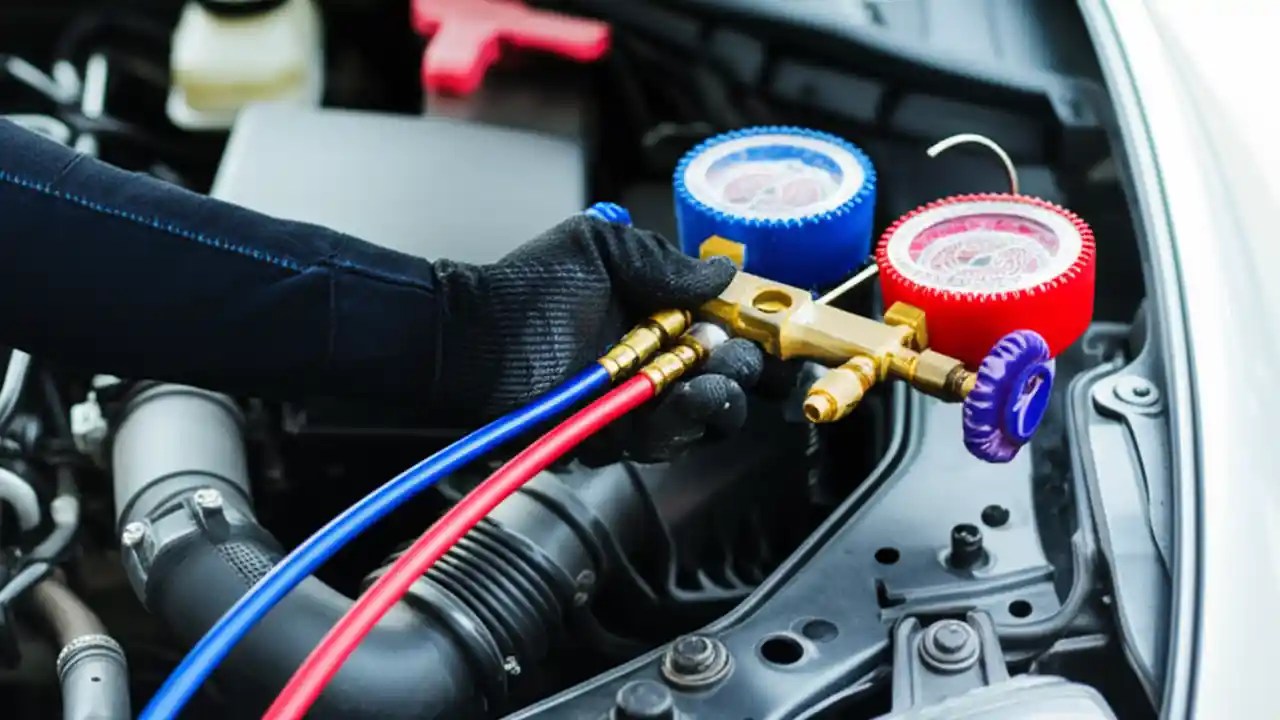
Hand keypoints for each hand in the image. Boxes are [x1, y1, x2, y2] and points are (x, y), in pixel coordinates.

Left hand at [430, 213, 735, 420]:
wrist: (472, 339)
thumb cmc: (524, 291)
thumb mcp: (599, 250)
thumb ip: (663, 262)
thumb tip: (723, 270)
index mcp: (655, 315)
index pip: (722, 329)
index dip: (751, 332)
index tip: (768, 328)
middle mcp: (652, 362)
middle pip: (725, 381)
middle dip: (742, 371)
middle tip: (740, 358)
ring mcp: (635, 403)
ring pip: (702, 417)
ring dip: (720, 400)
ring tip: (719, 382)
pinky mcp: (614, 437)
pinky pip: (662, 439)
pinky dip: (682, 421)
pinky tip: (690, 396)